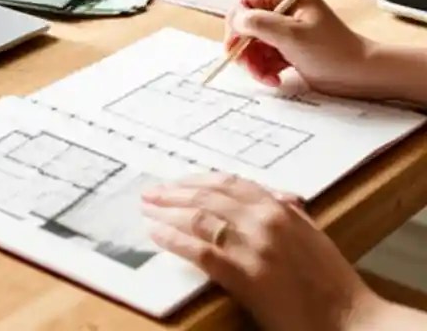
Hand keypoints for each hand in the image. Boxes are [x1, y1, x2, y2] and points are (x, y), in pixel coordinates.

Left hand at [142, 174, 380, 330]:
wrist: (350, 320)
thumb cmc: (333, 285)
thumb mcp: (314, 237)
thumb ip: (292, 215)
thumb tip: (279, 196)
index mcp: (282, 210)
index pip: (229, 183)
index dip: (197, 180)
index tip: (176, 182)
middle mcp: (265, 220)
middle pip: (207, 196)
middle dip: (173, 192)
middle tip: (150, 193)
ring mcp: (253, 247)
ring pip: (198, 218)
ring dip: (166, 212)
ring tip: (147, 211)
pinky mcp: (243, 275)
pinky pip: (198, 250)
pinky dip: (172, 239)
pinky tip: (155, 234)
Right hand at [224, 0, 373, 95]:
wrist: (359, 75)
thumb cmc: (334, 51)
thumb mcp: (293, 35)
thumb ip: (260, 24)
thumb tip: (235, 20)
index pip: (245, 2)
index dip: (236, 24)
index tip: (235, 45)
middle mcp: (282, 8)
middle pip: (245, 26)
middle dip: (245, 50)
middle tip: (249, 67)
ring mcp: (283, 28)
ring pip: (250, 44)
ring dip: (254, 63)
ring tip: (267, 77)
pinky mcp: (285, 47)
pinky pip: (261, 56)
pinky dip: (263, 69)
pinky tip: (274, 78)